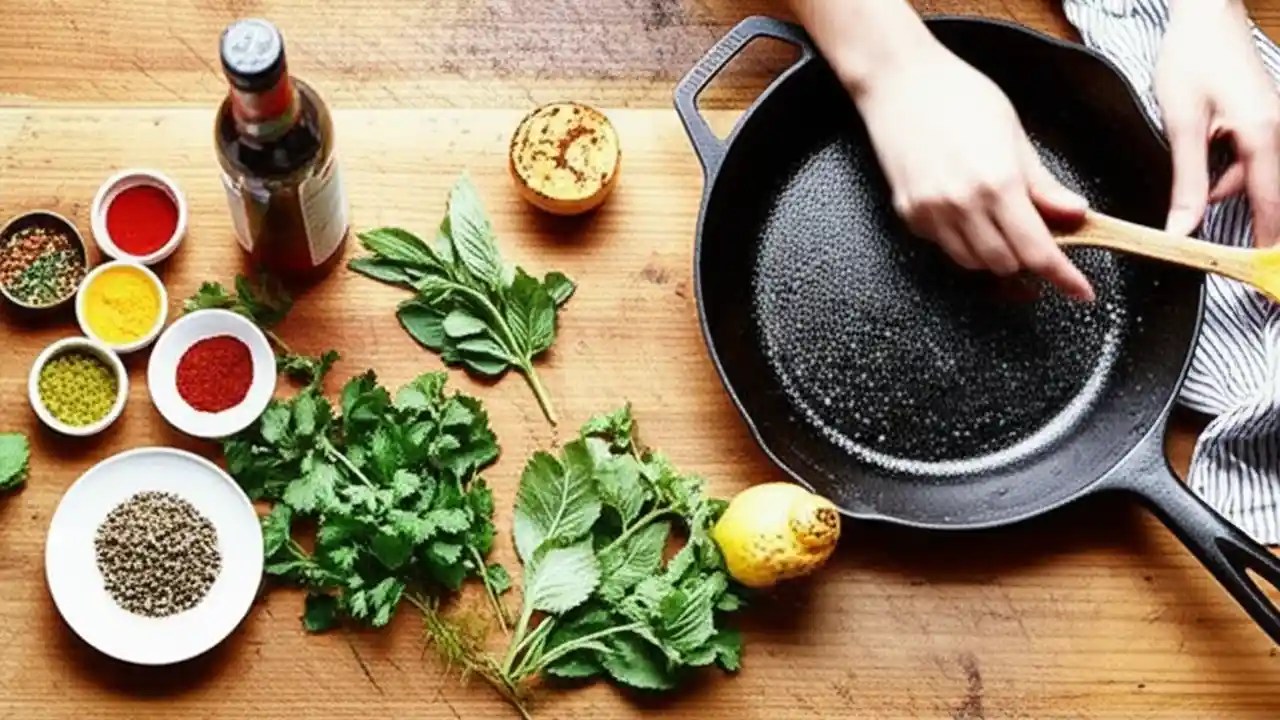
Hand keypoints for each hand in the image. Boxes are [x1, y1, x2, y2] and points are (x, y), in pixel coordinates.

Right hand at [850, 44, 1093, 300]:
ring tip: (999, 223)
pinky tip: (965, 212)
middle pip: (1005, 264)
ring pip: (972, 262)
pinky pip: (944, 245)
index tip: (1081, 292)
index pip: (1038, 250)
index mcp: (998, 184)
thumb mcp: (1014, 135)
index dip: (1063, 276)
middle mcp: (962, 206)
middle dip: (1025, 259)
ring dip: (993, 254)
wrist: (899, 83)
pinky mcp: (909, 214)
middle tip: (1036, 238)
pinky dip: (963, 241)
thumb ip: (1043, 184)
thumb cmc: (958, 97)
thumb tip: (1075, 214)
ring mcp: (931, 214)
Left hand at [1156, 0, 1279, 243]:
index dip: (1267, 247)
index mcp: (1264, 138)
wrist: (1205, 15)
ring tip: (1194, 137)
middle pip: (1263, 196)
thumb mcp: (1181, 125)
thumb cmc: (1192, 60)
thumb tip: (1182, 231)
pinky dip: (1226, 165)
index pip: (1271, 208)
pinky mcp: (1269, 122)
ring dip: (1221, 181)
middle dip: (1229, 205)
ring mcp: (1278, 126)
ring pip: (1253, 179)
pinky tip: (1205, 138)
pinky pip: (1252, 160)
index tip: (1265, 283)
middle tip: (1204, 193)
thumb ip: (1186, 182)